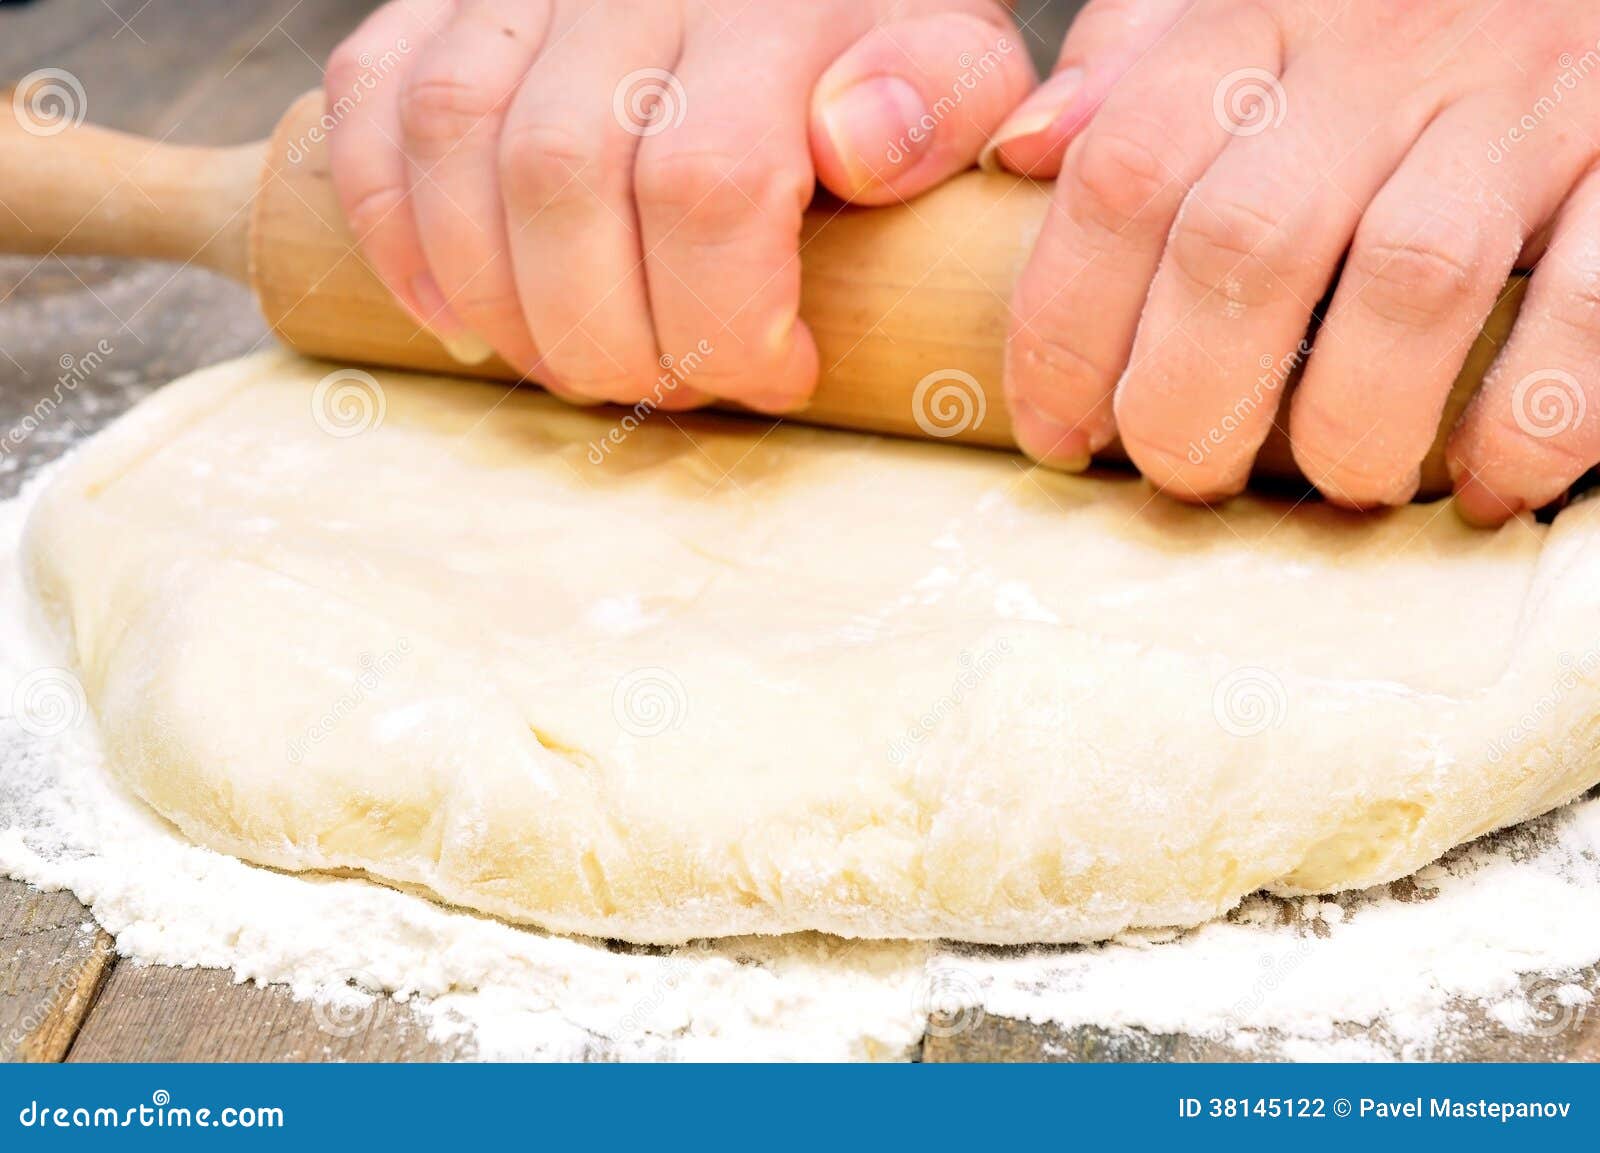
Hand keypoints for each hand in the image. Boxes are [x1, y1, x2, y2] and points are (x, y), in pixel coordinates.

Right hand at [324, 0, 1031, 412]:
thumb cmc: (870, 39)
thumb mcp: (954, 62)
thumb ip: (942, 99)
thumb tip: (854, 146)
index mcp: (771, 0)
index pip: (708, 185)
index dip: (725, 322)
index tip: (773, 375)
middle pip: (563, 182)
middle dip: (607, 339)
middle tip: (664, 388)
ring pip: (455, 145)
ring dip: (498, 301)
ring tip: (568, 367)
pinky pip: (374, 95)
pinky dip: (391, 222)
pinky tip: (452, 314)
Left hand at [991, 0, 1599, 524]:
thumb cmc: (1395, 8)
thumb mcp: (1245, 5)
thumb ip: (1139, 71)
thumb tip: (1025, 152)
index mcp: (1266, 14)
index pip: (1124, 172)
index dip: (1065, 327)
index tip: (1059, 434)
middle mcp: (1390, 51)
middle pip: (1244, 244)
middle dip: (1188, 401)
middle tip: (1187, 473)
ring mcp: (1529, 98)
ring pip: (1408, 284)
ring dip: (1352, 425)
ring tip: (1340, 480)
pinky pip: (1590, 308)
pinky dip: (1531, 419)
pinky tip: (1489, 479)